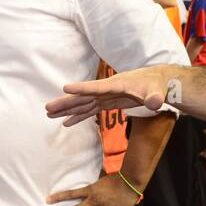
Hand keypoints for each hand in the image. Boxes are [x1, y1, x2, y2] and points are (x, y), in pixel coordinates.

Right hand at [45, 65, 174, 126]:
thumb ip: (155, 97)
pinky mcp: (108, 102)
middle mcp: (107, 90)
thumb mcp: (158, 91)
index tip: (65, 88)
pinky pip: (89, 110)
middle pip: (83, 97)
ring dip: (67, 110)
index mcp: (116, 85)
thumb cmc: (157, 85)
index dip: (82, 88)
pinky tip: (67, 122)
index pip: (96, 87)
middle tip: (48, 108)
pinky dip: (78, 116)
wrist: (158, 82)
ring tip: (50, 114)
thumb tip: (155, 103)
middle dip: (66, 102)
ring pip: (83, 104)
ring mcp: (106, 96)